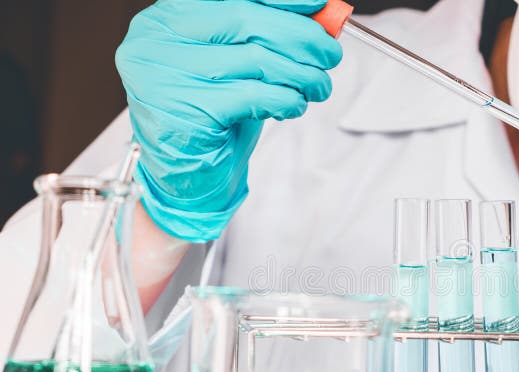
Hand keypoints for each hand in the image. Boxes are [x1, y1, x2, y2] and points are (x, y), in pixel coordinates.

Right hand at [116, 0, 341, 241]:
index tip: (321, 4)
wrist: (186, 176)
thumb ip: (263, 36)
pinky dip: (286, 99)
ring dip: (302, 73)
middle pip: (247, 20)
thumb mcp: (234, 65)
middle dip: (301, 36)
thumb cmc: (210, 114)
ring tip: (318, 86)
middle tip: (330, 53)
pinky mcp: (187, 113)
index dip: (282, 0)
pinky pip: (255, 96)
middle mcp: (156, 42)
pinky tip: (294, 105)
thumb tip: (318, 15)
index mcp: (166, 18)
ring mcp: (166, 77)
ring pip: (257, 59)